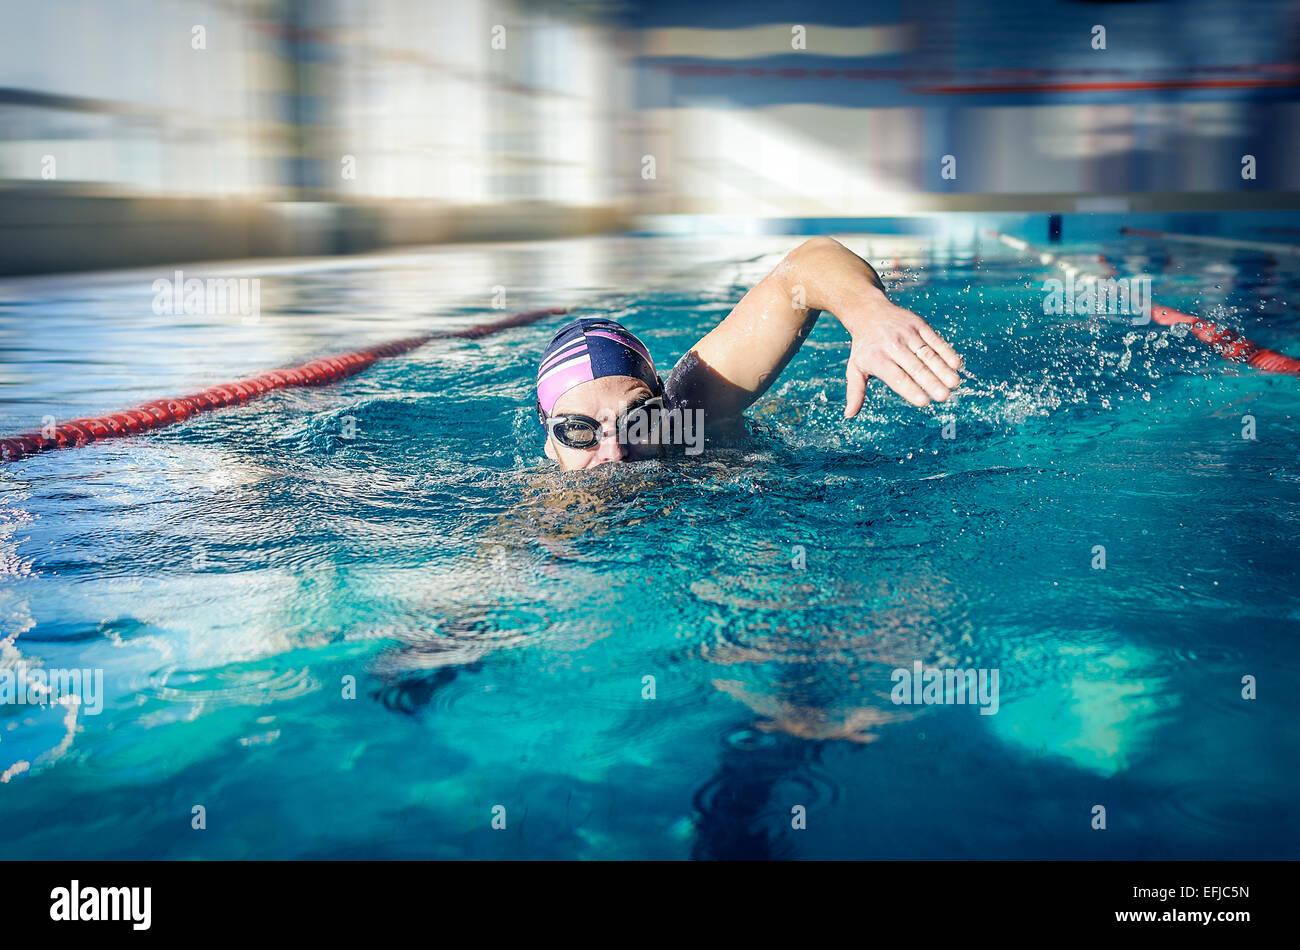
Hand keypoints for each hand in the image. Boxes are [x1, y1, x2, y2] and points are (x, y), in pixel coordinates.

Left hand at [843, 300, 962, 415]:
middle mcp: (892, 345)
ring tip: (955, 383)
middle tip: (944, 397)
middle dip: (930, 382)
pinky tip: (956, 364)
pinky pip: (934, 339)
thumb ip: (856, 391)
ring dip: (942, 368)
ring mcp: (907, 333)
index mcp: (877, 359)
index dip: (910, 389)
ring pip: (927, 353)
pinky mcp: (918, 324)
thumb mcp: (854, 368)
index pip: (896, 377)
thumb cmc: (864, 347)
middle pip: (914, 367)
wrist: (868, 312)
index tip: (924, 402)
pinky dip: (946, 351)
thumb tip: (849, 415)